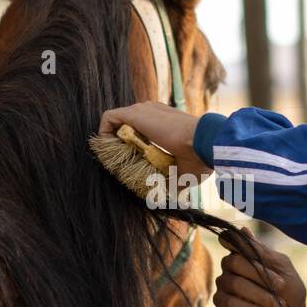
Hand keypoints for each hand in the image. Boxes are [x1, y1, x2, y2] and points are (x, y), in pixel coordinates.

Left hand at [97, 101, 211, 180]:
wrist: (203, 142)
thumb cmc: (201, 157)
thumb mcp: (185, 172)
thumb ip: (174, 180)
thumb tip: (170, 195)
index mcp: (166, 121)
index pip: (143, 129)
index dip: (135, 146)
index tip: (135, 164)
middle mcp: (153, 112)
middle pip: (128, 125)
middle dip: (122, 146)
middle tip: (123, 165)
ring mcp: (143, 110)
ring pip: (117, 121)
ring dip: (112, 141)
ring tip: (115, 161)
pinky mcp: (133, 113)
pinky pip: (108, 119)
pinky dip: (104, 134)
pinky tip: (108, 152)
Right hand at [213, 226, 306, 306]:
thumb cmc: (289, 291)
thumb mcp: (282, 268)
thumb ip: (263, 252)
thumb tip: (244, 229)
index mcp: (246, 253)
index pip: (230, 240)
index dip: (230, 240)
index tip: (234, 243)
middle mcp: (231, 267)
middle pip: (233, 261)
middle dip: (259, 274)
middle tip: (280, 286)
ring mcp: (225, 285)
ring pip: (234, 283)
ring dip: (259, 294)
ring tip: (277, 304)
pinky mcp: (222, 304)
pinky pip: (230, 302)